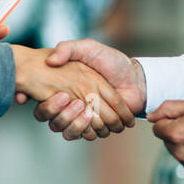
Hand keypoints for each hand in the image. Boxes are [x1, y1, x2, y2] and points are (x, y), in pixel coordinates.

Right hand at [29, 39, 147, 139]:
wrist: (136, 77)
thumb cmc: (112, 61)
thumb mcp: (88, 47)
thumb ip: (67, 48)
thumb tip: (50, 61)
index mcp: (66, 88)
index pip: (46, 105)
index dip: (50, 106)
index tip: (62, 96)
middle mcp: (73, 104)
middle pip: (57, 121)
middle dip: (65, 115)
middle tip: (77, 103)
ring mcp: (85, 117)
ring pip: (71, 131)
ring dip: (78, 123)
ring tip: (88, 110)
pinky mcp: (98, 127)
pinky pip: (87, 136)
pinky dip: (91, 131)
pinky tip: (97, 118)